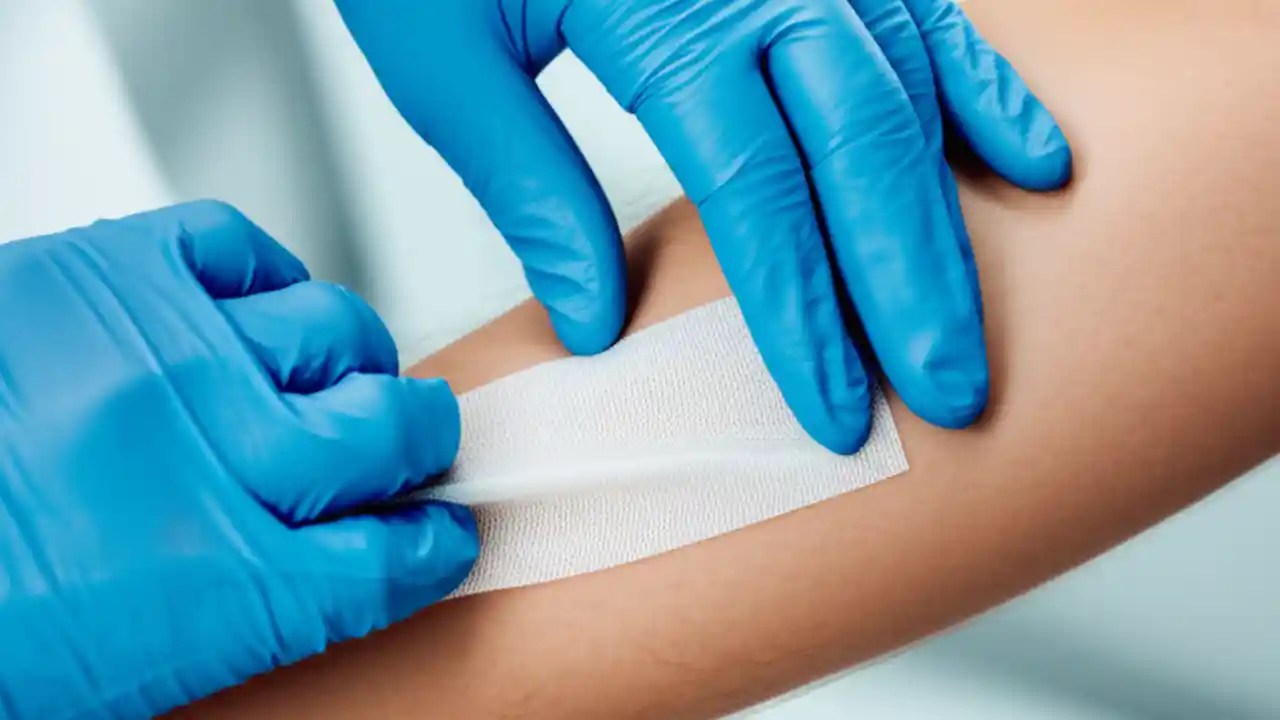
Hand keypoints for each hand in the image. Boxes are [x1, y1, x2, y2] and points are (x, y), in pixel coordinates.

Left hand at [0, 201, 476, 717]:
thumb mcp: (144, 657)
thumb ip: (269, 599)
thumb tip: (359, 551)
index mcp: (225, 581)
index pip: (399, 556)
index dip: (437, 540)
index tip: (442, 529)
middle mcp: (216, 455)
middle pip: (396, 433)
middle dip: (419, 443)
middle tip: (406, 442)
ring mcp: (170, 352)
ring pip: (342, 334)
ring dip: (351, 363)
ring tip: (319, 376)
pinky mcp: (113, 271)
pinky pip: (244, 250)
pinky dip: (264, 280)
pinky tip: (251, 316)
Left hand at [336, 0, 1070, 451]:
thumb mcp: (443, 54)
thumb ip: (530, 186)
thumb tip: (595, 323)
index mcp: (666, 14)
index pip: (759, 191)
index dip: (802, 311)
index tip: (833, 412)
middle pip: (863, 149)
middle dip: (909, 284)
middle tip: (950, 398)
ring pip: (911, 94)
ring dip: (953, 218)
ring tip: (974, 327)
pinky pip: (929, 20)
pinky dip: (983, 91)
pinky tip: (1032, 161)